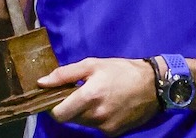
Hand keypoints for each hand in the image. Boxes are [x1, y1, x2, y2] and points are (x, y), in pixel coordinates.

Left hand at [39, 58, 158, 135]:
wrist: (153, 85)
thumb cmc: (121, 70)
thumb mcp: (92, 64)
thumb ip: (65, 74)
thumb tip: (42, 83)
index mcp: (89, 96)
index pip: (58, 114)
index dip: (53, 106)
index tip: (57, 97)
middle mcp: (96, 115)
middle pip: (69, 119)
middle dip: (69, 107)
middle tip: (78, 94)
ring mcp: (105, 126)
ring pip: (82, 123)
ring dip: (82, 113)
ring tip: (95, 98)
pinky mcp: (113, 132)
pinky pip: (95, 127)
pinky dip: (95, 118)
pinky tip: (106, 106)